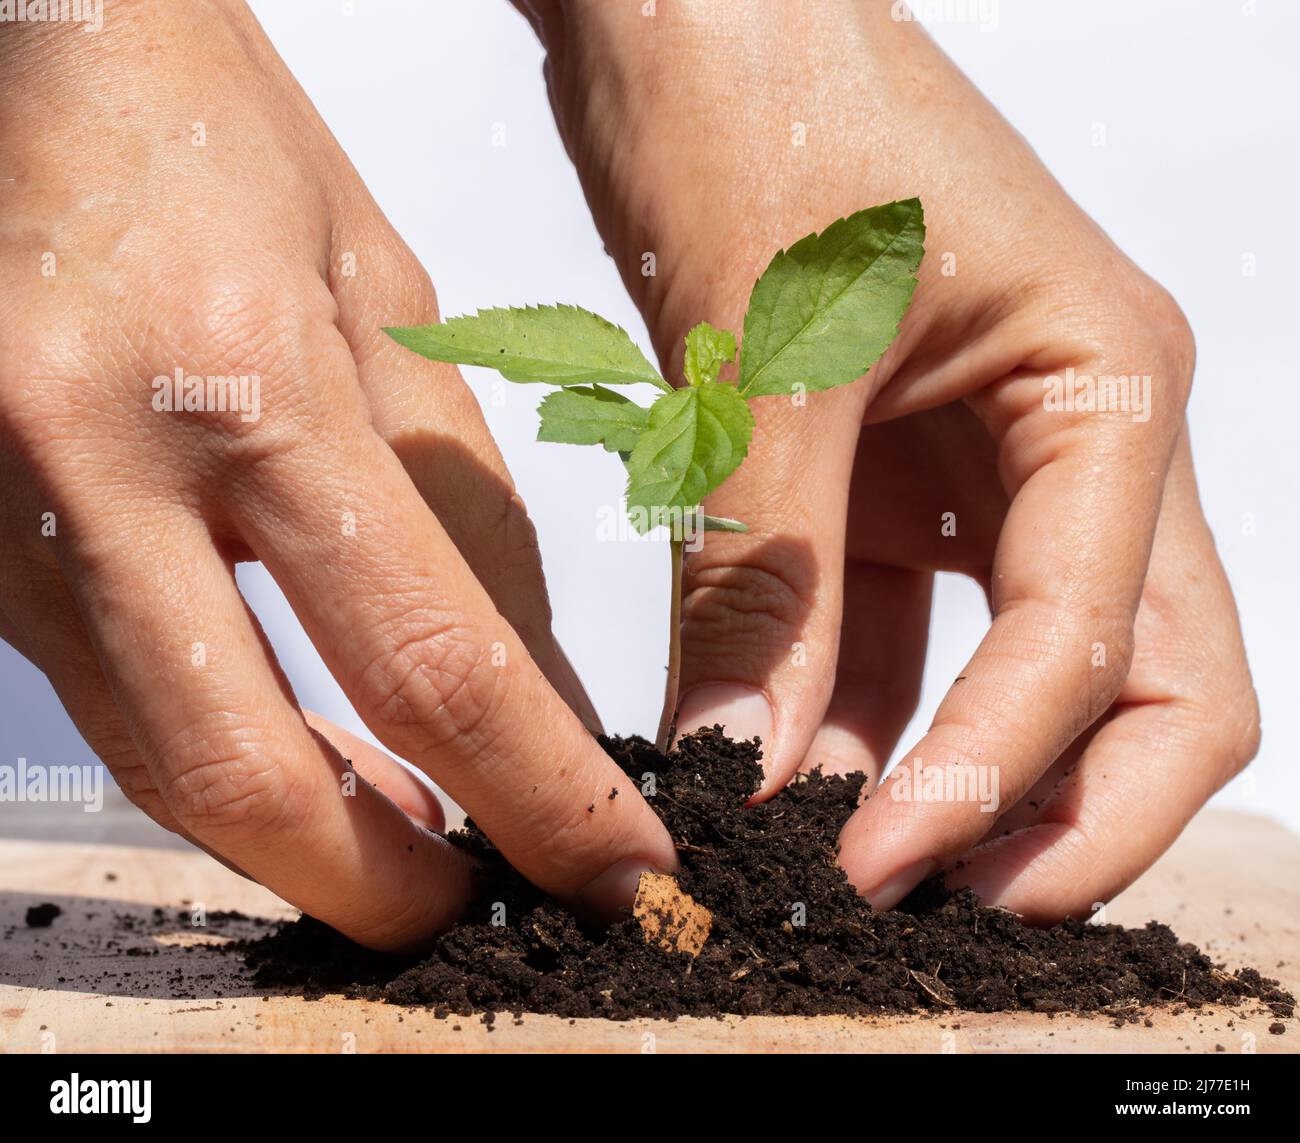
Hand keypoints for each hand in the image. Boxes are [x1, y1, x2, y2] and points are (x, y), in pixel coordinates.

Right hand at [0, 0, 673, 948]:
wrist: (15, 52)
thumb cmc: (209, 138)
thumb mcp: (385, 301)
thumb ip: (465, 512)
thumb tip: (540, 697)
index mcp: (244, 382)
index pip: (428, 659)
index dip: (539, 797)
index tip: (613, 866)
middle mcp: (90, 465)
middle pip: (246, 773)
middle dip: (385, 885)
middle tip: (481, 910)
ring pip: (154, 761)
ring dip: (299, 837)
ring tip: (407, 846)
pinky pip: (100, 699)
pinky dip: (215, 756)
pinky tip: (296, 756)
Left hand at [523, 0, 1258, 919]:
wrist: (682, 8)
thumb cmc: (758, 101)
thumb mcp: (767, 357)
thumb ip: (766, 571)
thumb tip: (743, 765)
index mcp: (1106, 386)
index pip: (1097, 643)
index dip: (997, 780)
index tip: (871, 872)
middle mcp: (1070, 437)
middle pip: (1136, 681)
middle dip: (1054, 811)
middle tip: (927, 904)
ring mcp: (980, 462)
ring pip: (1005, 670)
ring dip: (926, 772)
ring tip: (824, 852)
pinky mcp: (887, 476)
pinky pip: (895, 627)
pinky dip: (845, 705)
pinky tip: (775, 760)